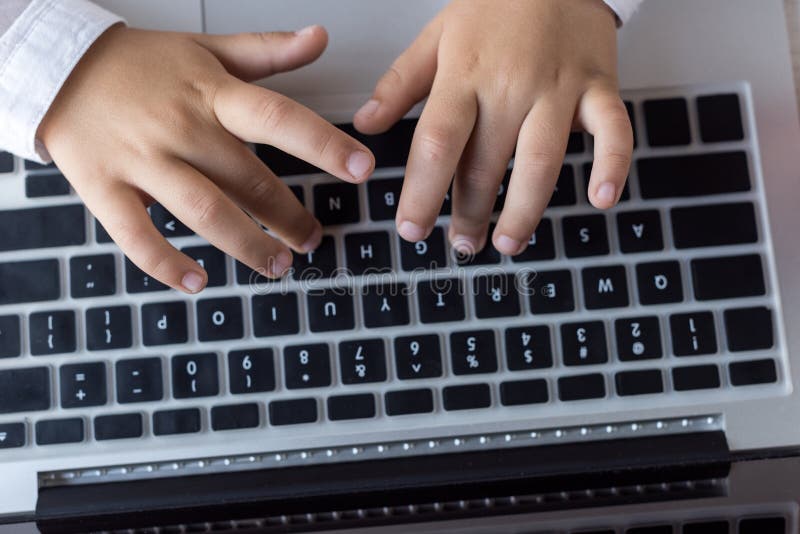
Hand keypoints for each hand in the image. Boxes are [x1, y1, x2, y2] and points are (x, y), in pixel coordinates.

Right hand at [40, 24, 374, 292]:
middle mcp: (181, 128)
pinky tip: (198, 282)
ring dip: (247, 246)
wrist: (59, 67)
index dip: (323, 144)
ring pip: (204, 212)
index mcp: (211, 94)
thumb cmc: (142, 64)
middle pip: (248, 179)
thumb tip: (319, 38)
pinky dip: (167, 264)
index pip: (277, 118)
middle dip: (289, 216)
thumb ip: (266, 51)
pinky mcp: (105, 188)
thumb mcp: (206, 49)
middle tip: (314, 239)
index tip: (362, 169)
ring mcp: (141, 161)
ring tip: (278, 266)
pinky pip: (136, 235)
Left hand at [354, 0, 632, 255]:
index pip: (436, 143)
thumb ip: (400, 83)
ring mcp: (558, 87)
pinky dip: (612, 165)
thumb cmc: (494, 5)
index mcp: (464, 74)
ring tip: (507, 243)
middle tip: (461, 246)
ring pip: (541, 160)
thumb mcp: (437, 36)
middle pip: (485, 163)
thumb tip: (365, 124)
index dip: (421, 192)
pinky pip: (613, 129)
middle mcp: (509, 85)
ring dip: (524, 210)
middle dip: (469, 213)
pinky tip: (600, 201)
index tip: (411, 229)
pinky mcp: (599, 87)